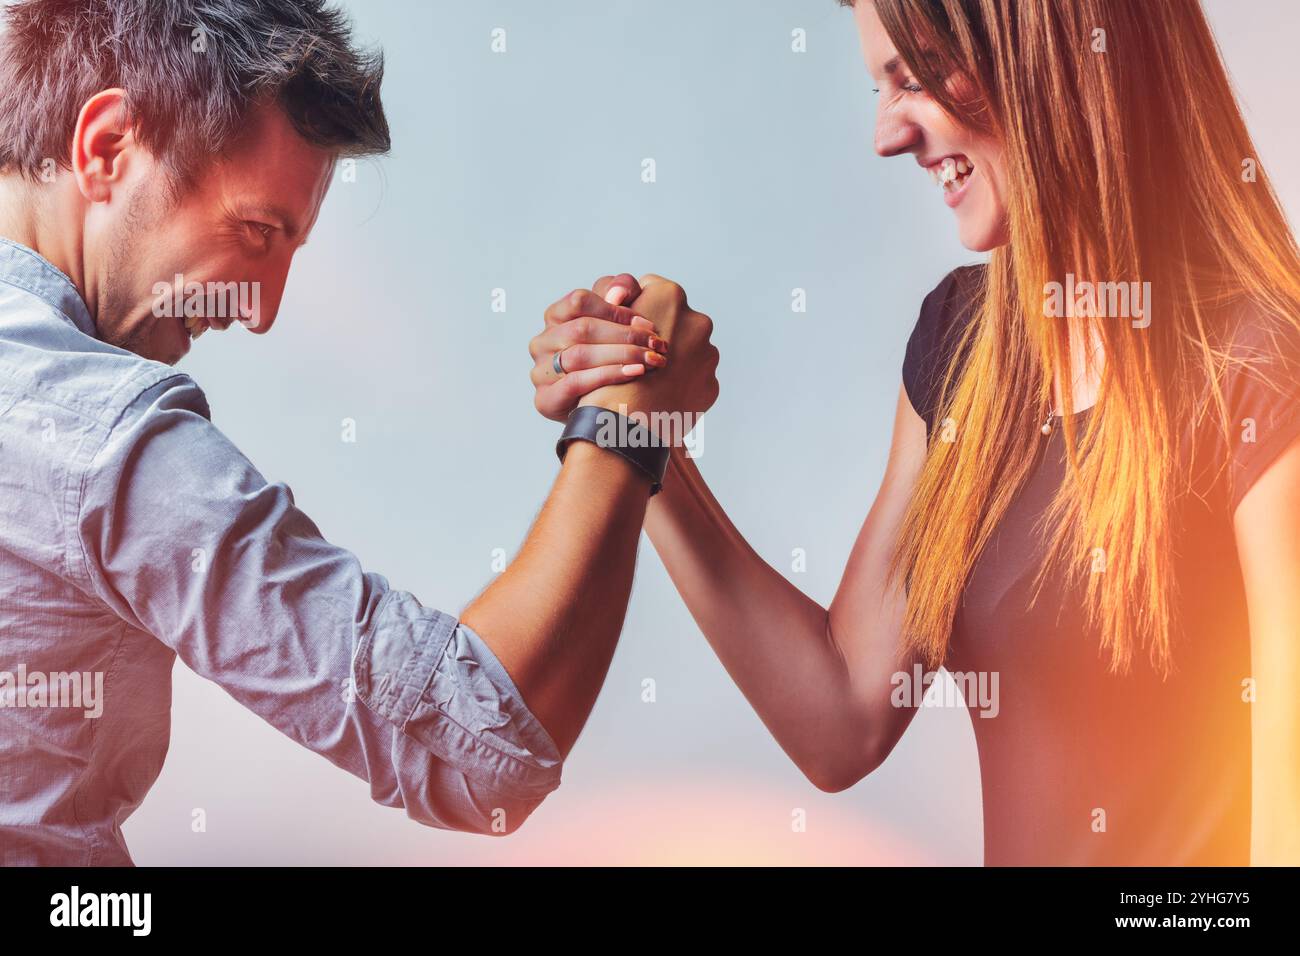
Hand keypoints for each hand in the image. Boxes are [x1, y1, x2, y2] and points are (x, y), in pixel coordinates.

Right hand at [530, 275, 670, 421]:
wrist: (600, 409)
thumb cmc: (611, 359)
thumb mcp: (617, 320)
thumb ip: (622, 293)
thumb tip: (617, 295)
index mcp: (555, 317)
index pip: (579, 302)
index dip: (615, 310)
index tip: (647, 323)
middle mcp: (542, 342)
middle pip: (582, 329)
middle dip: (624, 335)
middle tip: (656, 344)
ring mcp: (540, 371)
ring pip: (580, 355)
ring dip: (620, 355)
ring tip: (650, 359)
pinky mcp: (545, 399)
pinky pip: (576, 382)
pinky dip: (608, 375)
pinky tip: (634, 373)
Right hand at [580, 274, 719, 436]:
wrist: (626, 425)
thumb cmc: (610, 374)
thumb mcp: (608, 324)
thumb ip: (622, 303)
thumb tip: (624, 295)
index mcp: (669, 296)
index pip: (652, 288)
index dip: (636, 310)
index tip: (627, 331)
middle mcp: (696, 320)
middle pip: (675, 321)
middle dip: (660, 335)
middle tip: (637, 357)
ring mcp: (708, 354)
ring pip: (687, 351)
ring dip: (673, 361)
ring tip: (648, 380)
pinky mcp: (710, 384)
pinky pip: (694, 379)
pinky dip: (680, 385)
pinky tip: (660, 395)